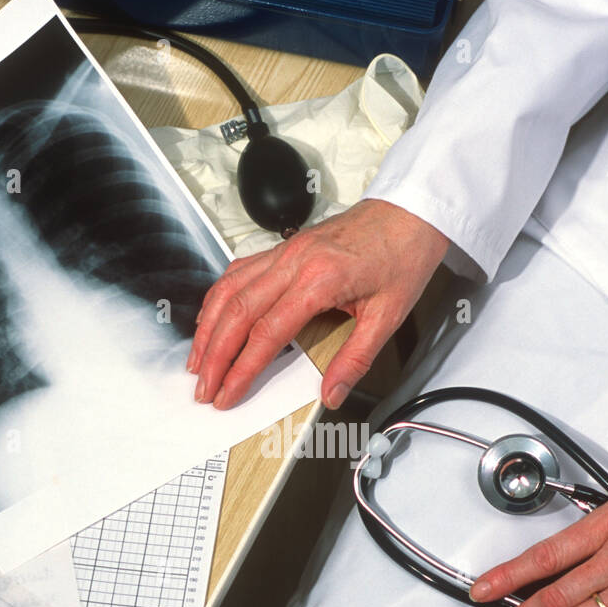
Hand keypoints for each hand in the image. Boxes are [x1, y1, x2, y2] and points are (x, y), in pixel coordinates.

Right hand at [187, 198, 449, 409]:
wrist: (409, 213)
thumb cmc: (401, 256)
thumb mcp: (388, 316)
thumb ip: (355, 359)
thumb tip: (331, 393)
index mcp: (319, 279)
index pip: (267, 333)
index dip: (241, 369)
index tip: (227, 393)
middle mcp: (293, 261)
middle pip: (236, 312)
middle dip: (214, 355)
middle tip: (203, 387)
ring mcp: (284, 250)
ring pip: (229, 289)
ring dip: (208, 328)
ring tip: (198, 360)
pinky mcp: (283, 247)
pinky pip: (239, 271)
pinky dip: (219, 298)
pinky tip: (212, 318)